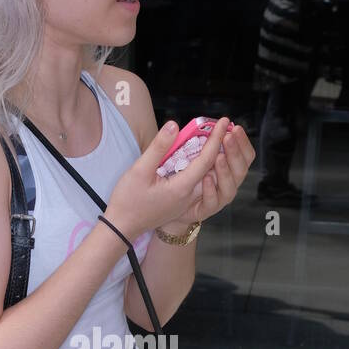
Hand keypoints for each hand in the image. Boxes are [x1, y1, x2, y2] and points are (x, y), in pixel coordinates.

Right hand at [106, 116, 246, 238]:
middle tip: (226, 127)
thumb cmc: (128, 201)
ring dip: (216, 157)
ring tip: (220, 138)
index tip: (223, 121)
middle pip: (214, 169)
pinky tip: (202, 155)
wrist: (122, 227)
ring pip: (209, 177)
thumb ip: (158, 147)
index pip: (207, 159)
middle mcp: (190, 195)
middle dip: (223, 147)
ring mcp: (187, 200)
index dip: (216, 138)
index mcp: (182, 187)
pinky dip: (206, 167)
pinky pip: (200, 182)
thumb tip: (174, 125)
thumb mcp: (139, 170)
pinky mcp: (182, 202)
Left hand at [159, 123, 254, 231]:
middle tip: (228, 137)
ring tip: (218, 157)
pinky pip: (213, 202)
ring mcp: (218, 197)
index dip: (242, 141)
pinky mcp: (205, 209)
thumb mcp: (190, 156)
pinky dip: (210, 190)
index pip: (244, 154)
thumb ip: (198, 143)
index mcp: (227, 167)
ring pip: (230, 187)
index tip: (234, 127)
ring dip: (225, 171)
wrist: (171, 206)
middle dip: (235, 152)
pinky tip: (206, 178)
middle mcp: (226, 182)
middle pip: (241, 169)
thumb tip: (195, 125)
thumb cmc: (182, 179)